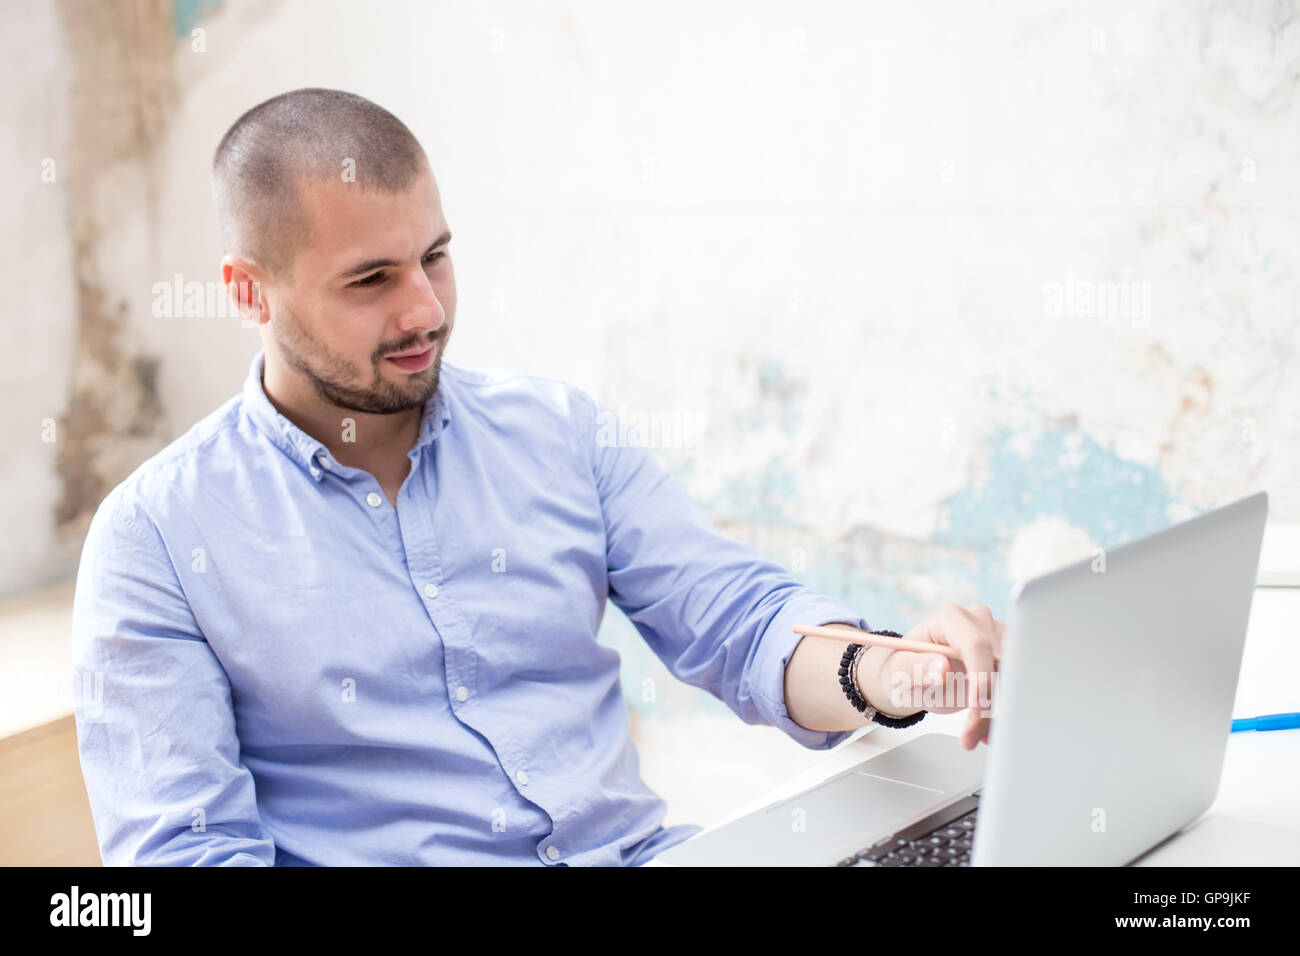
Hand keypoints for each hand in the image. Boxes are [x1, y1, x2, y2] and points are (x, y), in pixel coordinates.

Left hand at [861, 604, 1004, 750]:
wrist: (912, 673)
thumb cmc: (904, 667)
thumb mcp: (899, 670)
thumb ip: (917, 667)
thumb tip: (940, 668)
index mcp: (951, 618)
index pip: (977, 645)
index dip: (981, 677)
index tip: (978, 707)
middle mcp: (979, 621)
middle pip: (998, 664)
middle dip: (988, 703)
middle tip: (969, 737)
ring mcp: (997, 637)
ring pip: (1011, 678)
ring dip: (996, 711)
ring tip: (973, 735)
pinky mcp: (1007, 656)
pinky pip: (1014, 686)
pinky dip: (1001, 712)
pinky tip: (985, 731)